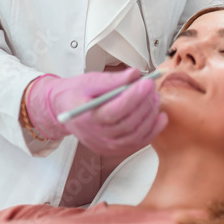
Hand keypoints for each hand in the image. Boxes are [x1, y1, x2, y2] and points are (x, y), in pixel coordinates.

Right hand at [23, 68, 166, 156]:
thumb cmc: (76, 94)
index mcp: (85, 117)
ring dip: (150, 117)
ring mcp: (105, 145)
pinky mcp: (113, 149)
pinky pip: (136, 144)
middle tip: (152, 87)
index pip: (114, 112)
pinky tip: (160, 118)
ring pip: (135, 137)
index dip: (133, 98)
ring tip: (154, 98)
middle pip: (127, 124)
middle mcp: (95, 135)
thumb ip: (113, 79)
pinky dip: (152, 132)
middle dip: (145, 104)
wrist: (64, 109)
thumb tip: (135, 74)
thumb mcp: (89, 81)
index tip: (147, 83)